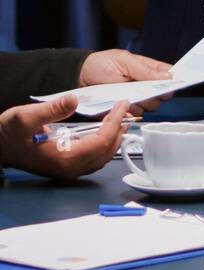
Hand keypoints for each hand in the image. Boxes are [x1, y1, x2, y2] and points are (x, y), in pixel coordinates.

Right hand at [0, 96, 129, 178]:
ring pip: (101, 157)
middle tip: (126, 111)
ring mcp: (68, 170)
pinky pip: (93, 158)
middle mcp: (69, 168)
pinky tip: (104, 131)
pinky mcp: (66, 167)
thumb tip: (73, 99)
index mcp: (64, 158)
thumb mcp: (25, 117)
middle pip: (106, 151)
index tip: (122, 106)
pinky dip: (104, 144)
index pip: (101, 141)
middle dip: (118, 130)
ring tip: (120, 120)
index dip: (115, 122)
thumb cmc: (7, 135)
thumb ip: (51, 110)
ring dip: (113, 138)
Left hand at [78, 50, 172, 114]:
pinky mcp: (125, 110)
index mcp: (147, 69)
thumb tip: (168, 76)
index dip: (175, 80)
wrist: (79, 78)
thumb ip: (146, 70)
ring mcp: (136, 98)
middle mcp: (145, 85)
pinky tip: (118, 103)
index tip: (176, 84)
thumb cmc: (100, 65)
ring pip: (150, 107)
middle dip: (154, 93)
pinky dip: (128, 111)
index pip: (169, 75)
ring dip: (140, 102)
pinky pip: (135, 115)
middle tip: (142, 87)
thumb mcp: (123, 61)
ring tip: (124, 93)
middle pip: (162, 95)